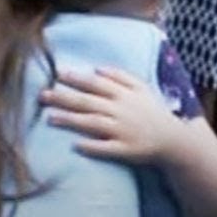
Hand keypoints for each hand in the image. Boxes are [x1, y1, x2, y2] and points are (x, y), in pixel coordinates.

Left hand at [39, 67, 180, 163]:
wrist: (174, 140)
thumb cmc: (152, 111)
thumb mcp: (142, 88)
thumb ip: (120, 76)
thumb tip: (95, 67)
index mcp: (123, 95)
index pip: (96, 84)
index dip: (76, 79)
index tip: (56, 74)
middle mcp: (121, 111)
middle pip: (88, 102)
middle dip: (64, 98)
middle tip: (42, 95)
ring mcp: (123, 131)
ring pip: (93, 123)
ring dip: (71, 120)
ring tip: (50, 117)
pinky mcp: (126, 150)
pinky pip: (106, 148)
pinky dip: (91, 146)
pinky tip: (75, 144)